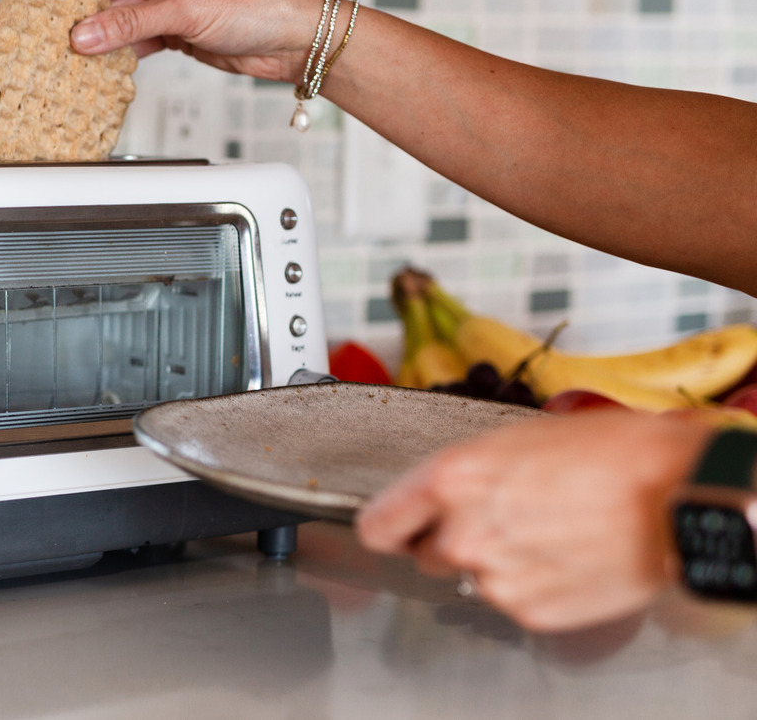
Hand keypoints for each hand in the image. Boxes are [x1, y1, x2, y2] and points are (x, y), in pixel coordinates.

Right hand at [46, 0, 323, 81]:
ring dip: (101, 33)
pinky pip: (136, 35)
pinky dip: (120, 49)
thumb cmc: (261, 1)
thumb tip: (84, 36)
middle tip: (55, 30)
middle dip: (85, 8)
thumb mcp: (186, 10)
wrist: (297, 39)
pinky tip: (101, 62)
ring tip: (72, 51)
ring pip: (121, 12)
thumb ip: (129, 25)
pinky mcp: (177, 24)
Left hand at [355, 411, 712, 631]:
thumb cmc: (607, 455)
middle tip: (502, 519)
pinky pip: (513, 601)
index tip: (396, 527)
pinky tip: (566, 557)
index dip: (389, 525)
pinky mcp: (529, 612)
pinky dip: (533, 585)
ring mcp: (494, 579)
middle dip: (452, 538)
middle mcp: (461, 534)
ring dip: (497, 562)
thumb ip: (462, 476)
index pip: (377, 524)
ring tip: (547, 533)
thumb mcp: (514, 440)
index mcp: (449, 480)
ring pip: (472, 577)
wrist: (673, 495)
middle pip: (425, 553)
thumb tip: (438, 495)